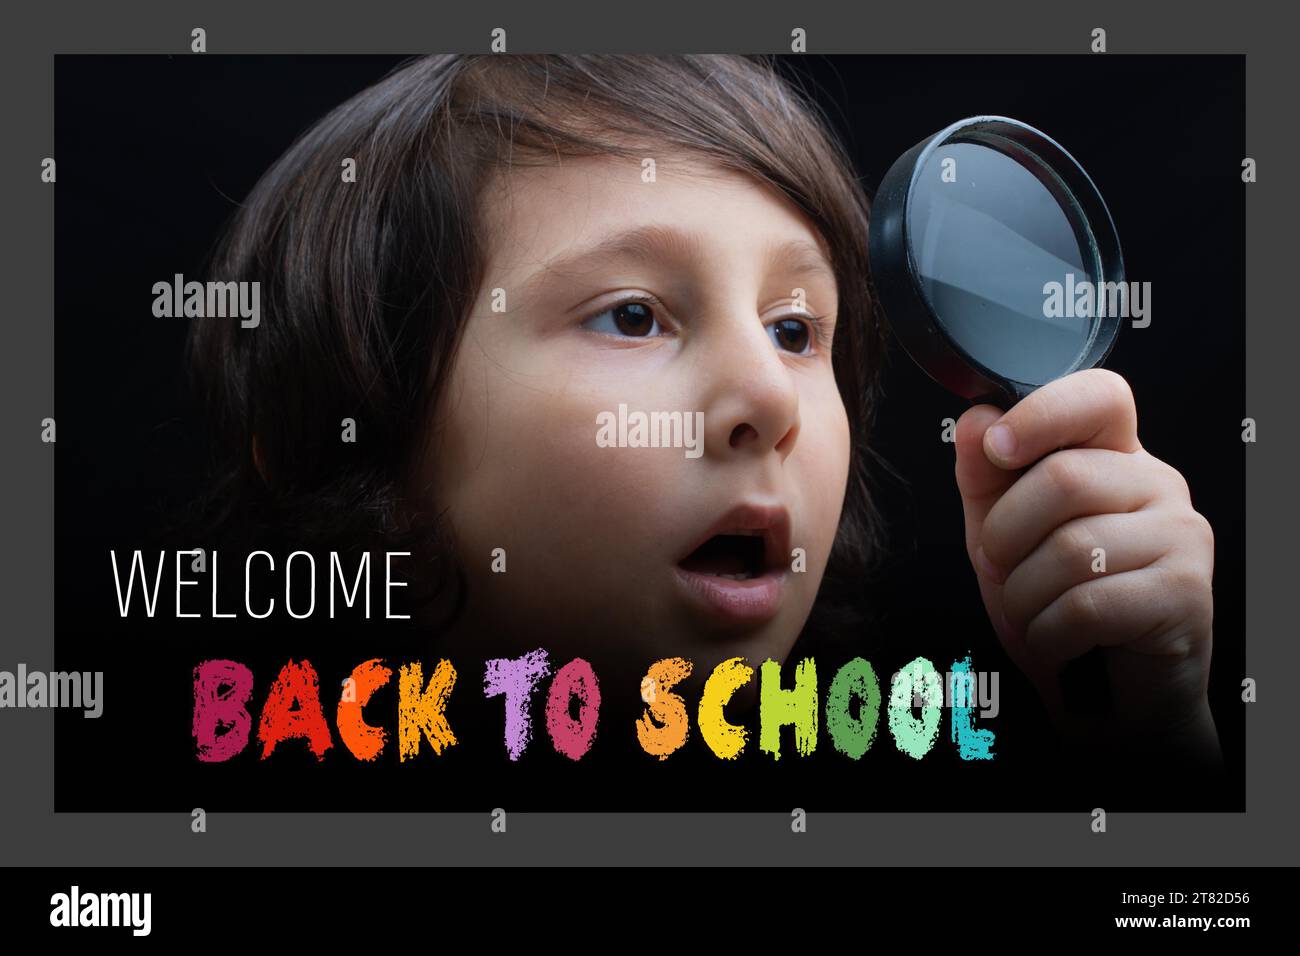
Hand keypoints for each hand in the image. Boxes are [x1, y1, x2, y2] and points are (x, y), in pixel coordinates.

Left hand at [953, 369, 1220, 766]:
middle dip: (1004, 536)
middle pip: (1063, 478)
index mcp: (1114, 457)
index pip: (1098, 396)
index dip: (1041, 413)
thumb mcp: (1003, 535)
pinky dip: (1050, 632)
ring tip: (1034, 613)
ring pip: (1071, 549)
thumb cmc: (1054, 604)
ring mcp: (1180, 536)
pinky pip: (1088, 604)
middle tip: (1003, 570)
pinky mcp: (1186, 594)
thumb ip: (985, 477)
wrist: (1100, 695)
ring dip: (1024, 596)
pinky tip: (1059, 641)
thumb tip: (977, 420)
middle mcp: (1157, 485)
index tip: (997, 449)